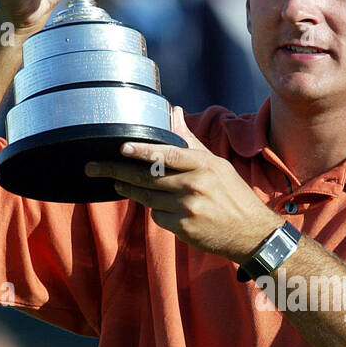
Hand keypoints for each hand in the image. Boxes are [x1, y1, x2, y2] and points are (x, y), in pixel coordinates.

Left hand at [85, 107, 281, 262]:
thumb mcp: (218, 165)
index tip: (121, 147)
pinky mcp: (183, 228)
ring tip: (117, 182)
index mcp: (204, 165)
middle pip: (148, 177)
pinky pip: (157, 217)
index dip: (142, 151)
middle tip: (93, 167)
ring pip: (148, 197)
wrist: (252, 234)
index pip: (167, 154)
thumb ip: (190, 142)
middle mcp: (195, 185)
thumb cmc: (233, 196)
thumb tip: (173, 112)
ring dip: (130, 189)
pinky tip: (164, 209)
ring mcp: (188, 208)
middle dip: (117, 171)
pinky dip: (156, 211)